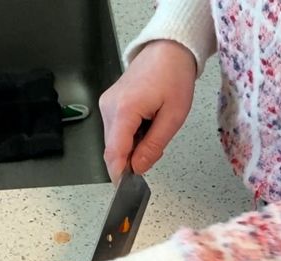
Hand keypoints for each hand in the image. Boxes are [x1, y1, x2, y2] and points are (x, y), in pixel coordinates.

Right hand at [100, 39, 196, 179]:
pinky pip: (116, 131)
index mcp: (124, 110)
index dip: (119, 173)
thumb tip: (138, 168)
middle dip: (131, 160)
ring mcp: (106, 105)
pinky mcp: (109, 104)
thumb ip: (154, 145)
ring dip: (133, 147)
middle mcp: (109, 107)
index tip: (126, 190)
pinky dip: (131, 136)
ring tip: (156, 130)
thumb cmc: (174, 78)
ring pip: (115, 142)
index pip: (115, 152)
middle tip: (155, 152)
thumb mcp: (173, 117)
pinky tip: (147, 125)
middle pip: (113, 149)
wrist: (167, 51)